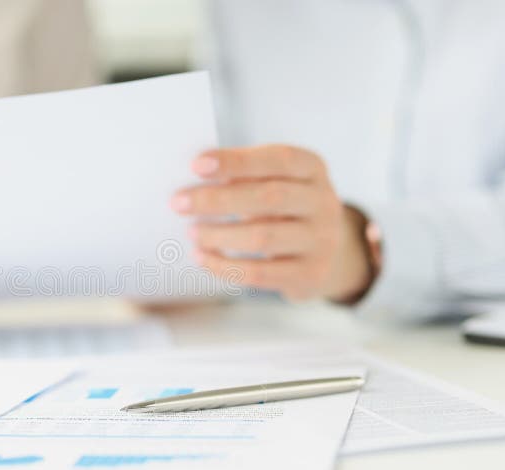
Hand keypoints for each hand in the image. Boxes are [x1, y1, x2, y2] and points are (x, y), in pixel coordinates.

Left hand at [171, 145, 372, 301]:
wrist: (326, 253)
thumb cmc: (284, 208)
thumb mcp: (276, 181)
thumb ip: (245, 176)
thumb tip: (194, 181)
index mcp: (312, 168)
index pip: (277, 159)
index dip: (237, 161)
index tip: (197, 165)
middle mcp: (323, 202)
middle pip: (269, 198)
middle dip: (218, 200)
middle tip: (179, 202)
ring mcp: (320, 240)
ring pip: (263, 238)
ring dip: (218, 235)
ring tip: (191, 233)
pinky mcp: (309, 274)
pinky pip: (259, 273)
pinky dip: (224, 266)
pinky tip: (202, 257)